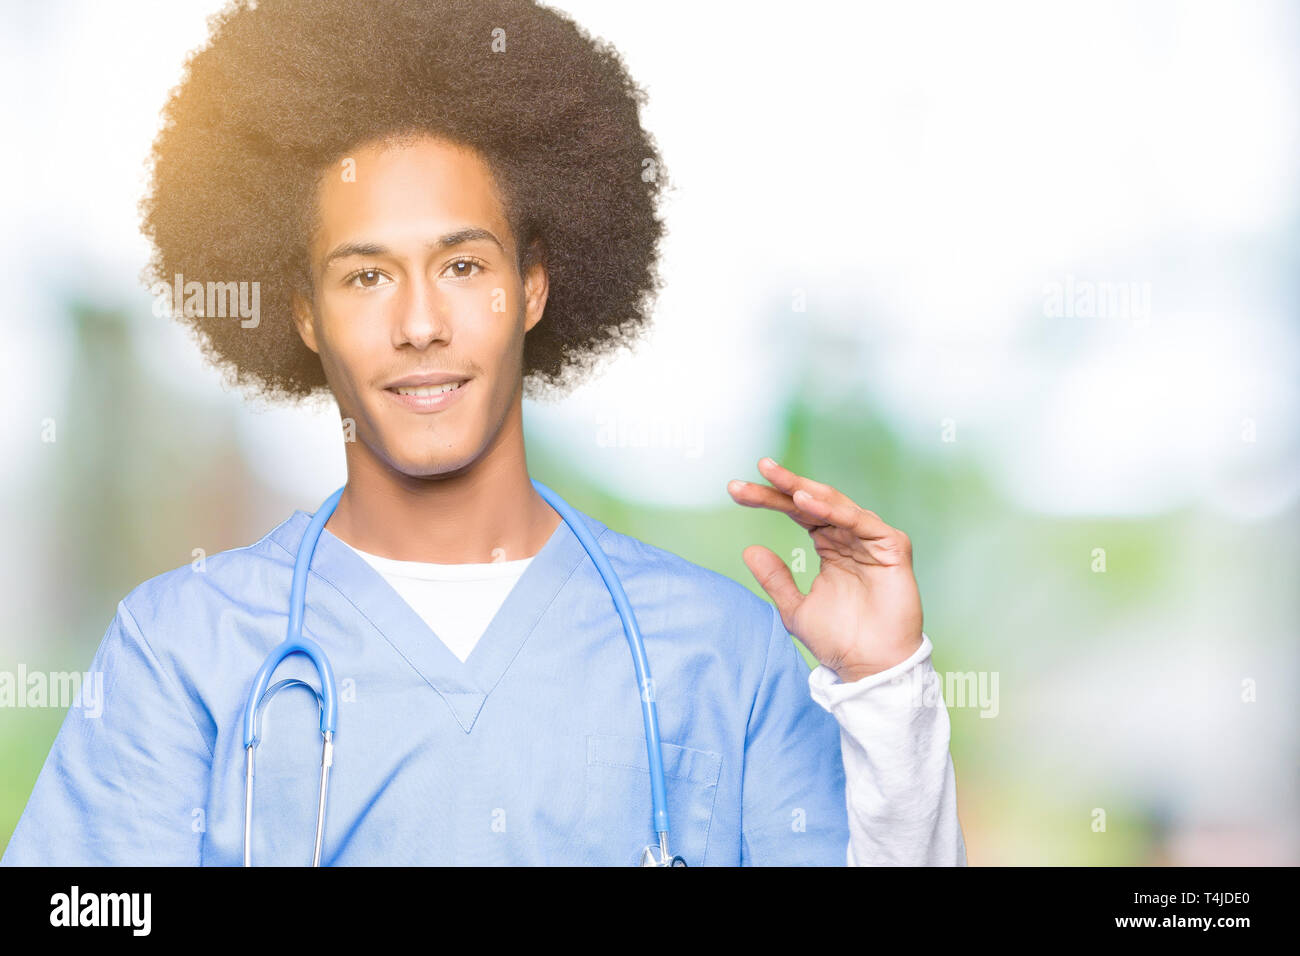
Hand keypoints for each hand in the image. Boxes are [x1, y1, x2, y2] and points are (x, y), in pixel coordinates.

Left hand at [728, 457, 923, 682]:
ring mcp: (871, 540)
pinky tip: (808, 503)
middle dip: (785, 485)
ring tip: (776, 481)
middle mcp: (850, 537)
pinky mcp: (892, 547)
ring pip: (836, 504)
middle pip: (814, 501)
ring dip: (806, 491)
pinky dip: (834, 510)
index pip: (796, 513)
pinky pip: (860, 521)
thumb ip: (775, 578)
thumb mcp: (794, 607)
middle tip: (758, 468)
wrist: (869, 666)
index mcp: (829, 546)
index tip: (735, 490)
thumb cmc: (839, 640)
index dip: (768, 499)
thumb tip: (749, 549)